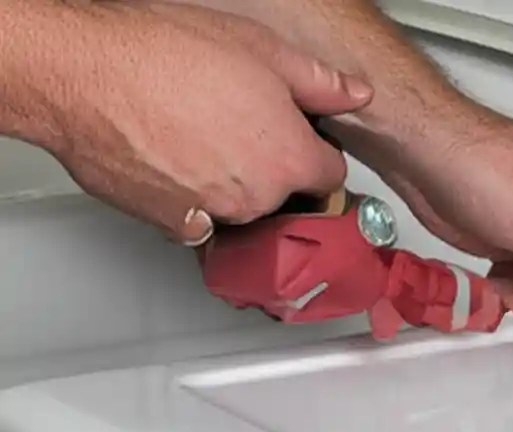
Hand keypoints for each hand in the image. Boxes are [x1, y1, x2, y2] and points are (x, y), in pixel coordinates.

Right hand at [34, 2, 372, 243]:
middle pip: (286, 193)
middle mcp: (257, 197)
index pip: (331, 174)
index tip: (301, 138)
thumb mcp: (260, 49)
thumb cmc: (162, 55)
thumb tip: (354, 94)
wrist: (83, 74)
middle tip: (240, 125)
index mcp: (289, 158)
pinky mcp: (171, 225)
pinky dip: (194, 200)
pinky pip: (199, 221)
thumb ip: (318, 81)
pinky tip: (176, 161)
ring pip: (243, 208)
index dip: (316, 151)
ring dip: (233, 184)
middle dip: (273, 166)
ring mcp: (213, 216)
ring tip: (202, 136)